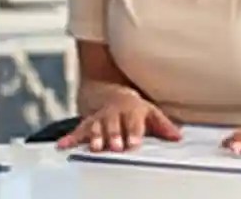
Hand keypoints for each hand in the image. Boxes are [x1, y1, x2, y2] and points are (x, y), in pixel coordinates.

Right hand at [55, 86, 181, 151]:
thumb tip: (178, 137)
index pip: (133, 122)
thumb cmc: (134, 108)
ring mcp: (99, 118)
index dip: (133, 132)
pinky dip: (69, 138)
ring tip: (95, 147)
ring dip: (95, 137)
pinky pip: (77, 130)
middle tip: (115, 146)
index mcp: (130, 111)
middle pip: (113, 125)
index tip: (133, 143)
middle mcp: (113, 114)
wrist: (109, 93)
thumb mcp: (150, 112)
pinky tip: (62, 145)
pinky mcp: (87, 124)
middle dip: (113, 135)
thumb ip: (163, 125)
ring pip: (95, 127)